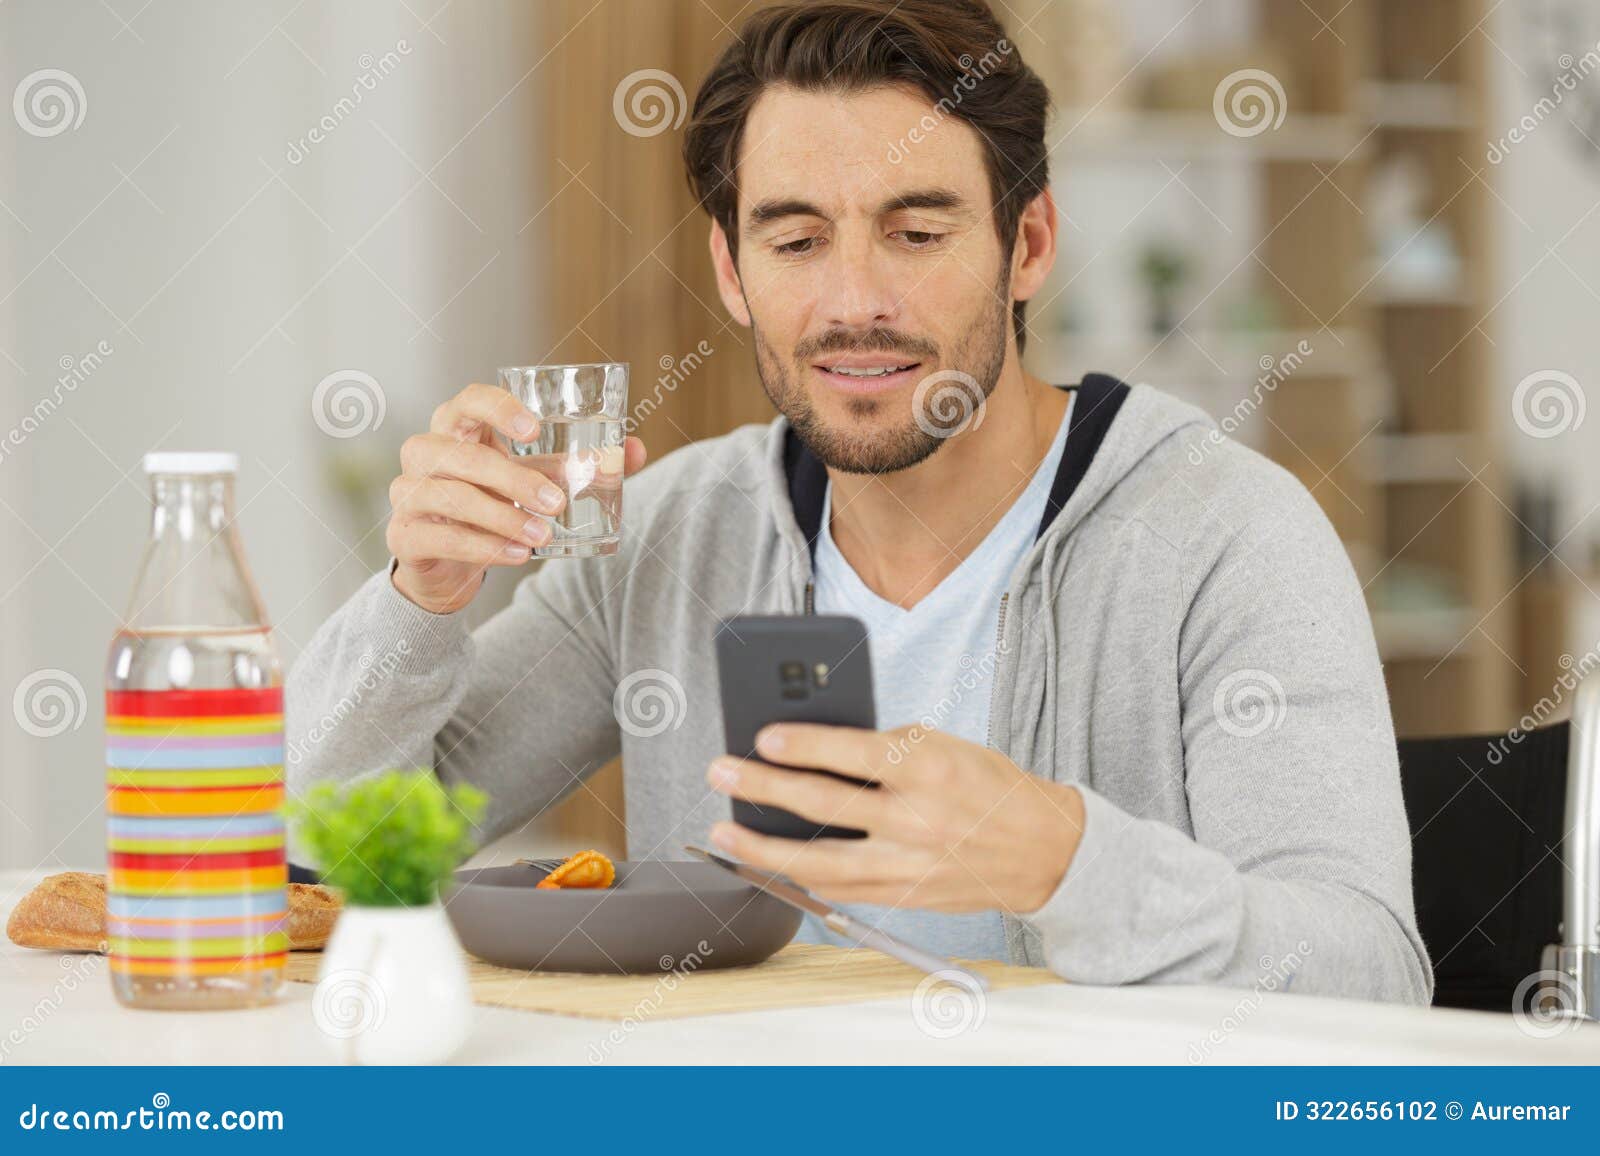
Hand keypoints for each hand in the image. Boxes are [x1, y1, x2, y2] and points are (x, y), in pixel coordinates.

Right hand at [388, 383, 646, 613]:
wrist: (448, 562)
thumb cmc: (494, 504)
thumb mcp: (534, 480)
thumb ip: (578, 464)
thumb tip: (634, 450)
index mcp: (458, 427)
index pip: (469, 400)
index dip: (498, 408)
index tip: (535, 430)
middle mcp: (426, 452)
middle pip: (462, 455)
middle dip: (514, 478)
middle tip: (556, 501)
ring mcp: (409, 492)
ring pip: (451, 496)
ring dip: (503, 517)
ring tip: (542, 536)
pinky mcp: (404, 534)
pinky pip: (441, 536)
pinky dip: (483, 546)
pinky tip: (517, 555)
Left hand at [705, 724, 1084, 914]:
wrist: (1041, 850)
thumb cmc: (986, 786)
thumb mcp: (944, 746)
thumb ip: (885, 748)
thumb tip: (816, 749)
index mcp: (930, 768)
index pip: (854, 752)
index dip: (804, 744)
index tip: (763, 736)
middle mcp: (918, 819)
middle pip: (824, 805)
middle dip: (763, 788)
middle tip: (721, 772)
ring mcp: (908, 864)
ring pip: (819, 861)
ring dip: (762, 848)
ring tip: (725, 831)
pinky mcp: (904, 896)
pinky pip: (839, 889)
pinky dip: (798, 876)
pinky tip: (768, 863)